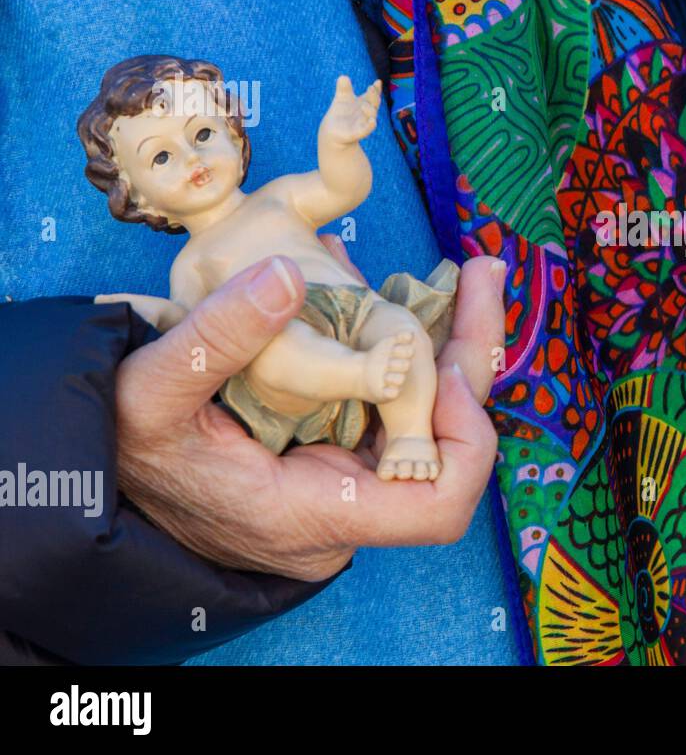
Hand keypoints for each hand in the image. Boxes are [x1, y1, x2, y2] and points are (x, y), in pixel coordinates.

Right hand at [113, 252, 506, 580]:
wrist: (99, 471)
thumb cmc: (121, 450)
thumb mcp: (149, 392)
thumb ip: (215, 338)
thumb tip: (287, 275)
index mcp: (315, 512)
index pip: (438, 506)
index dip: (466, 438)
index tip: (451, 368)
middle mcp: (347, 506)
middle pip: (448, 447)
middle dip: (470, 357)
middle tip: (483, 275)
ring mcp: (345, 480)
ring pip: (427, 419)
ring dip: (444, 344)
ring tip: (463, 275)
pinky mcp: (336, 451)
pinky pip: (393, 403)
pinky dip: (401, 346)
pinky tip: (395, 289)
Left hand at [321, 76, 380, 146]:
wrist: (332, 132)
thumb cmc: (341, 113)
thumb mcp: (342, 98)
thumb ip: (344, 88)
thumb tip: (343, 77)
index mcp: (364, 103)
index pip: (373, 95)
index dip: (376, 89)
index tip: (377, 82)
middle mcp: (366, 113)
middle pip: (374, 104)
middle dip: (374, 97)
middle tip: (370, 88)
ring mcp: (363, 123)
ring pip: (371, 117)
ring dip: (370, 110)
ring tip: (364, 105)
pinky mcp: (357, 134)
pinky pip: (366, 130)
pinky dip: (370, 126)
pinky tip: (372, 121)